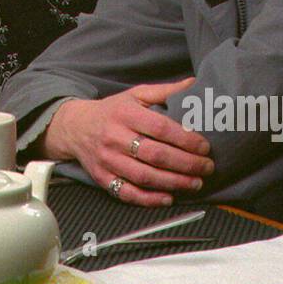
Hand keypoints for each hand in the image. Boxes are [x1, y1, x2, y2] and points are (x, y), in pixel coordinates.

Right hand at [43, 79, 213, 206]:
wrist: (75, 127)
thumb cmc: (113, 111)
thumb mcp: (136, 95)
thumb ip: (165, 91)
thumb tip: (195, 84)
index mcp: (125, 114)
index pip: (160, 128)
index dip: (186, 139)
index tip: (205, 146)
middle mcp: (114, 137)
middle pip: (155, 155)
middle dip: (186, 164)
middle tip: (207, 167)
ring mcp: (107, 160)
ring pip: (144, 176)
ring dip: (174, 182)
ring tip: (196, 183)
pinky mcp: (102, 178)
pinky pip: (127, 193)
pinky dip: (149, 199)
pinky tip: (168, 198)